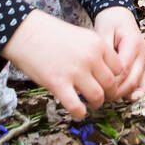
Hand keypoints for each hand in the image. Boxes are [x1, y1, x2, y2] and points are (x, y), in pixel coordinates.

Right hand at [1, 9, 121, 119]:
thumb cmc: (52, 34)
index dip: (115, 79)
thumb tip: (103, 73)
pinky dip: (79, 113)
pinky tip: (77, 111)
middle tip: (102, 97)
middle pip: (111, 84)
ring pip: (97, 97)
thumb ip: (95, 52)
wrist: (25, 32)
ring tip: (90, 104)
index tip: (108, 84)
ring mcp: (75, 71)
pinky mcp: (58, 83)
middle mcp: (90, 58)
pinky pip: (76, 107)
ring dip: (96, 104)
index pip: (119, 68)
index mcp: (98, 44)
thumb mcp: (81, 36)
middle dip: (108, 94)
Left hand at [94, 6, 144, 102]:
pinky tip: (125, 98)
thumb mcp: (103, 32)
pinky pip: (143, 84)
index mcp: (133, 44)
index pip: (123, 70)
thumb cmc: (110, 22)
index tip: (94, 86)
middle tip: (97, 96)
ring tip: (104, 96)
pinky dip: (135, 93)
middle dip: (115, 91)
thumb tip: (98, 71)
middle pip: (131, 81)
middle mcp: (142, 53)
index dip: (109, 82)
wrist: (120, 15)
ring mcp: (144, 60)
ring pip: (137, 84)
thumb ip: (103, 51)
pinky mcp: (142, 66)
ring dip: (122, 94)